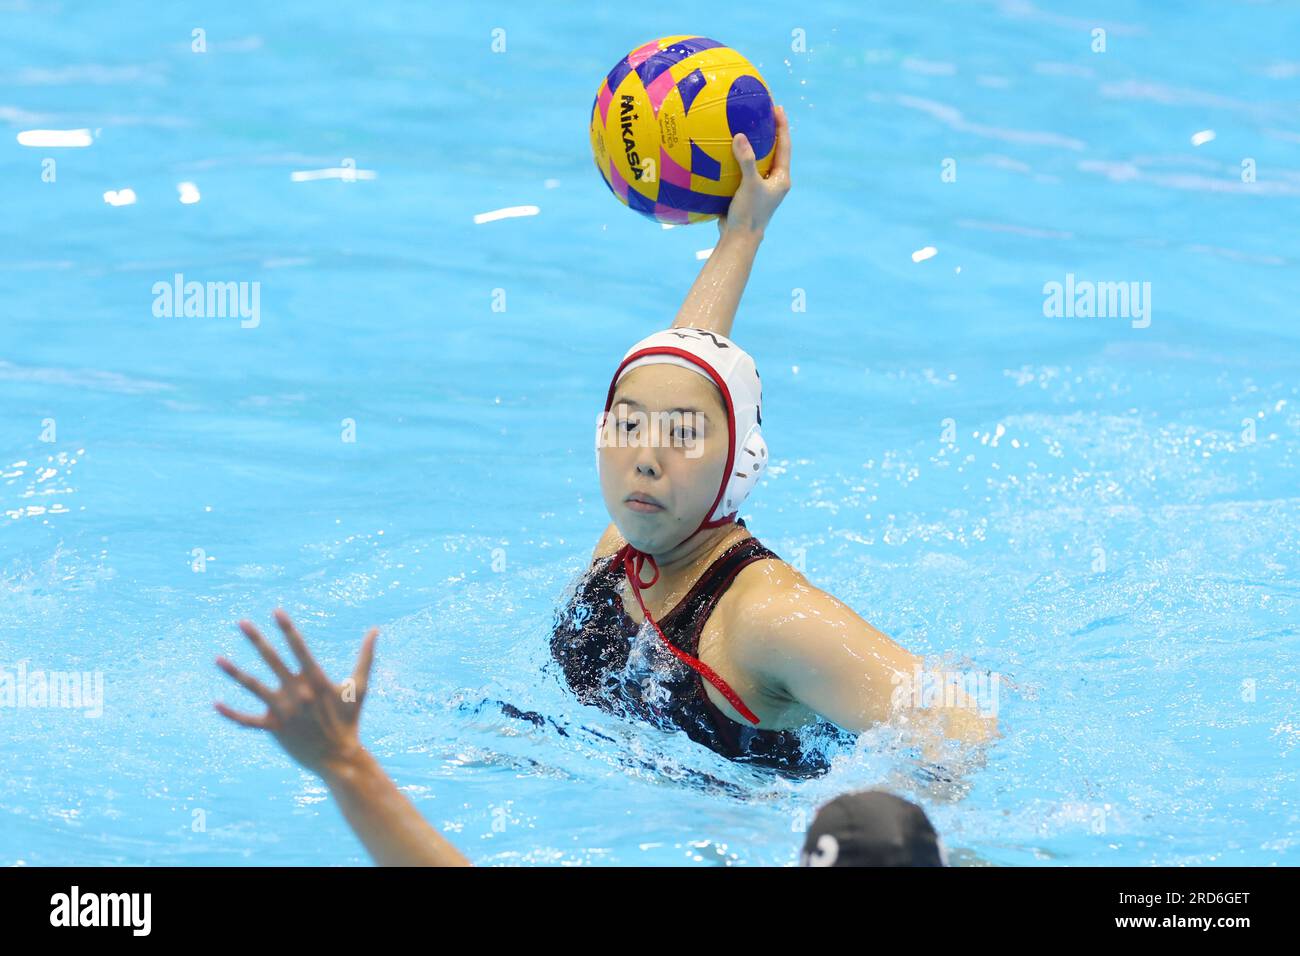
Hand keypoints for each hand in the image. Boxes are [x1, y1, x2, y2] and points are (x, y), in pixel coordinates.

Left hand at [215, 609, 377, 777]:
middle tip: (241, 622)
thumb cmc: (350, 719)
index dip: (287, 629)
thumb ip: (366, 656)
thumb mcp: (360, 686)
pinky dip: (232, 714)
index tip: (276, 611)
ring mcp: (284, 710)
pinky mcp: (274, 728)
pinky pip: (249, 720)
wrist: (339, 756)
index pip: (299, 648)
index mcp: (316, 679)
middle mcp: (298, 692)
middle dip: (257, 640)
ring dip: (235, 673)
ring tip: (218, 659)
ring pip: (254, 687)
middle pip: (273, 660)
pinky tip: (215, 703)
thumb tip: (375, 629)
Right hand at [717, 103, 791, 238]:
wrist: (739, 239)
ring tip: (747, 126)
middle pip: (775, 150)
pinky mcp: (749, 192)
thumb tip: (740, 136)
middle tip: (764, 112)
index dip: (782, 126)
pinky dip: (740, 158)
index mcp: (781, 179)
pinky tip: (728, 151)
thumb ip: (747, 160)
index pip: (785, 146)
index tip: (778, 108)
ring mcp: (762, 187)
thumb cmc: (749, 213)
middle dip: (771, 132)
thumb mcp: (749, 185)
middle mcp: (774, 182)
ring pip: (761, 160)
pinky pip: (746, 170)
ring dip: (756, 145)